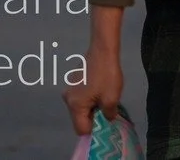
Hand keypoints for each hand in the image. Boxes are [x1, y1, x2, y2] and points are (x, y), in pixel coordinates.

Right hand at [63, 5, 125, 135]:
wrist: (103, 50)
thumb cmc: (107, 75)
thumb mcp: (112, 98)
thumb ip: (108, 115)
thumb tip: (107, 119)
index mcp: (74, 105)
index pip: (80, 129)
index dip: (94, 130)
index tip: (105, 123)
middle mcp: (67, 99)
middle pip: (79, 118)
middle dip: (93, 117)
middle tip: (107, 110)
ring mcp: (69, 88)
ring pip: (80, 107)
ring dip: (92, 106)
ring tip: (105, 97)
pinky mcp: (74, 80)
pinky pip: (81, 96)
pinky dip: (90, 97)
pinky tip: (100, 87)